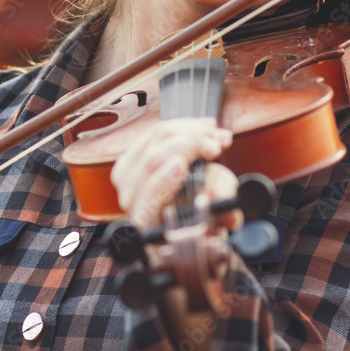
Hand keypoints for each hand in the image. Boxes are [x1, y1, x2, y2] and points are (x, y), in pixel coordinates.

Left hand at [110, 117, 239, 228]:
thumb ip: (219, 212)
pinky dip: (185, 126)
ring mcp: (128, 173)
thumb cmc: (197, 224)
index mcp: (147, 223)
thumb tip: (215, 194)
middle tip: (222, 143)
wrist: (181, 223)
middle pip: (154, 158)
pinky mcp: (132, 155)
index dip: (164, 182)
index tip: (183, 166)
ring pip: (158, 136)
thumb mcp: (215, 224)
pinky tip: (205, 127)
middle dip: (192, 143)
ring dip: (194, 130)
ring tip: (220, 136)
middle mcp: (131, 197)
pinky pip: (158, 131)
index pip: (148, 199)